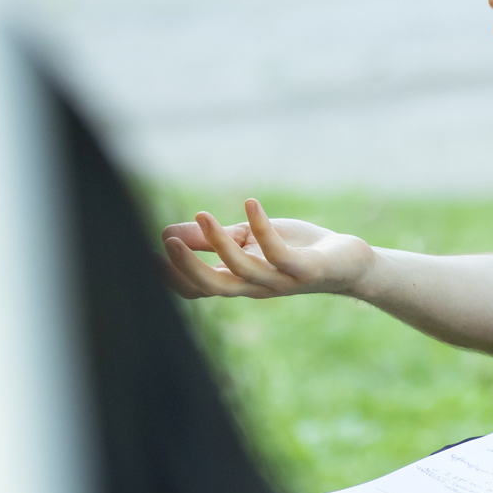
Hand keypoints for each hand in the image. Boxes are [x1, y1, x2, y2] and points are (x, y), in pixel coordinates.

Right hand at [160, 201, 372, 300]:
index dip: (171, 275)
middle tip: (164, 242)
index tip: (145, 252)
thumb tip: (168, 233)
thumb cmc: (296, 249)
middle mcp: (256, 286)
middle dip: (186, 267)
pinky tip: (250, 204)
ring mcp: (281, 280)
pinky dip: (261, 229)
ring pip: (242, 270)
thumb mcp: (249, 240)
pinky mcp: (305, 270)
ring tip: (203, 215)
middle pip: (213, 287)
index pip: (197, 288)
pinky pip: (278, 253)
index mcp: (239, 281)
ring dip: (219, 243)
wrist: (348, 262)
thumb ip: (214, 239)